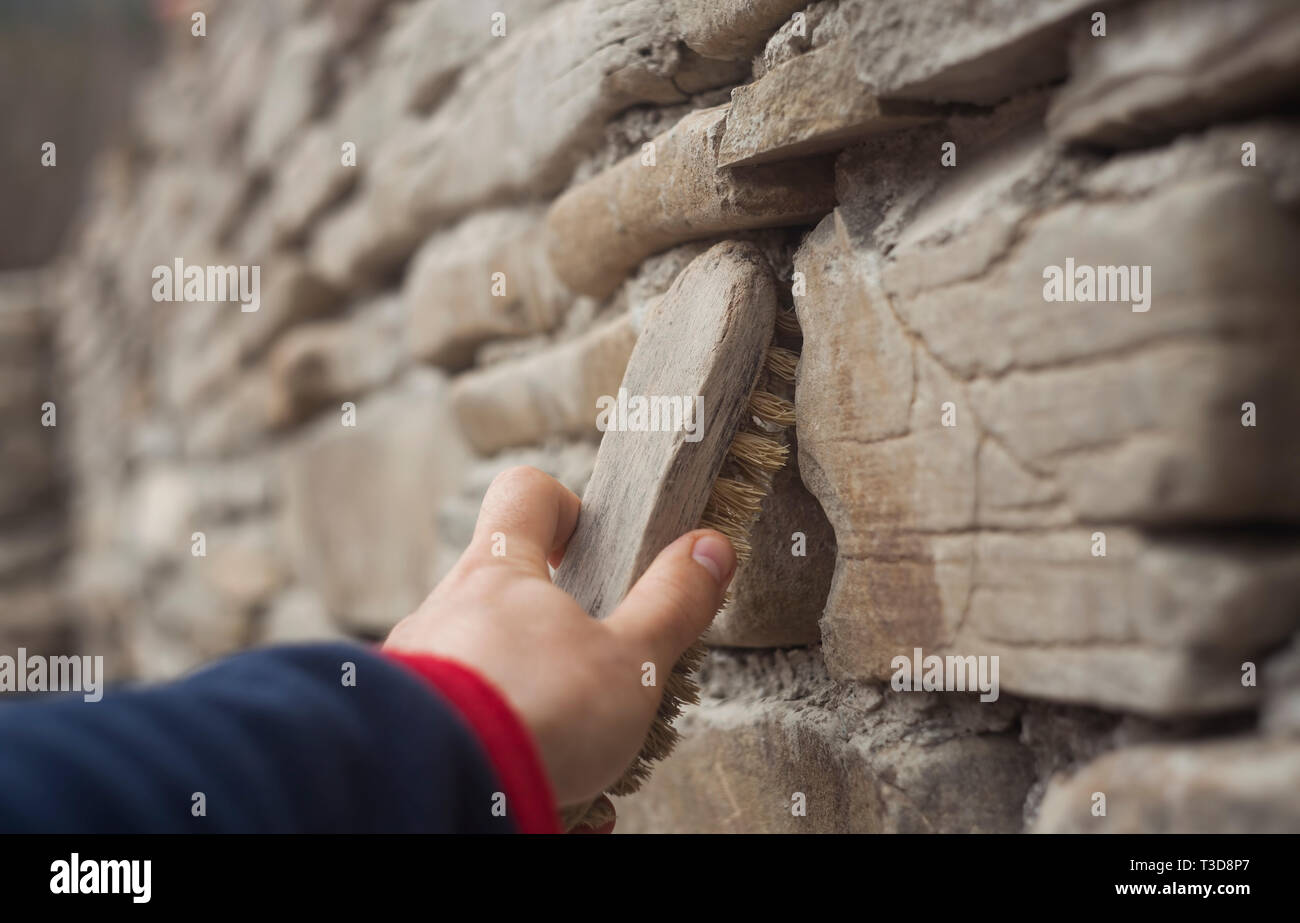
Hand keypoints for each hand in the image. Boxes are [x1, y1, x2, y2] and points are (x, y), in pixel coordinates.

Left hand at [384, 466, 735, 809]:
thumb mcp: (631, 662)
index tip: (597, 548)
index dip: (570, 507)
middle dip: (558, 630)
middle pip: (507, 587)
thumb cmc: (534, 715)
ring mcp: (420, 664)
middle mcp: (447, 607)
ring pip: (487, 659)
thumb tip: (710, 550)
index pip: (527, 493)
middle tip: (599, 671)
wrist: (440, 790)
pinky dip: (506, 742)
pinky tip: (539, 781)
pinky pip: (466, 717)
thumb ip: (672, 604)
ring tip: (574, 747)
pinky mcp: (409, 721)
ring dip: (533, 693)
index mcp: (498, 571)